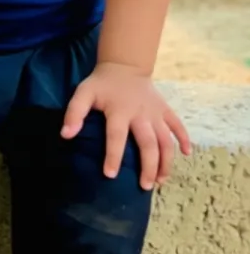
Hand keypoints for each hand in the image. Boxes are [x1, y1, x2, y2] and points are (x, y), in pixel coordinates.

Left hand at [61, 62, 191, 189]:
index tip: (110, 175)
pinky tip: (188, 154)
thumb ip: (74, 113)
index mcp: (119, 110)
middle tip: (145, 186)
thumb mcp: (84, 93)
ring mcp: (155, 112)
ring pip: (165, 139)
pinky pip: (178, 125)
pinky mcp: (165, 110)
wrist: (125, 66)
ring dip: (166, 160)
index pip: (116, 136)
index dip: (113, 155)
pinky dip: (185, 138)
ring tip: (161, 180)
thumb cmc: (102, 85)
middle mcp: (141, 113)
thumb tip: (66, 135)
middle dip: (148, 166)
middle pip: (148, 143)